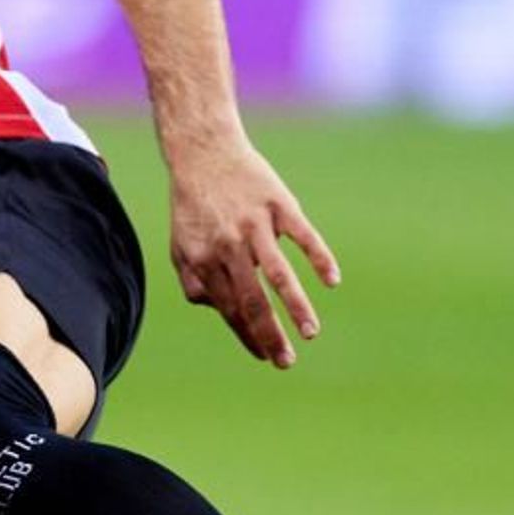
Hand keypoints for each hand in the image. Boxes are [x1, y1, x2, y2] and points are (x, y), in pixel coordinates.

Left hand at [167, 141, 339, 368]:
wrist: (204, 152)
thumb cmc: (194, 206)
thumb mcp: (181, 247)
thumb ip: (195, 283)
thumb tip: (220, 312)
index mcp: (206, 260)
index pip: (230, 309)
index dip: (247, 336)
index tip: (264, 357)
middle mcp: (230, 246)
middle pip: (253, 300)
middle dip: (271, 335)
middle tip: (286, 362)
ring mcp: (256, 225)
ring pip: (279, 273)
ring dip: (296, 306)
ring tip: (311, 333)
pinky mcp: (279, 204)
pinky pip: (303, 235)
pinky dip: (319, 258)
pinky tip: (331, 281)